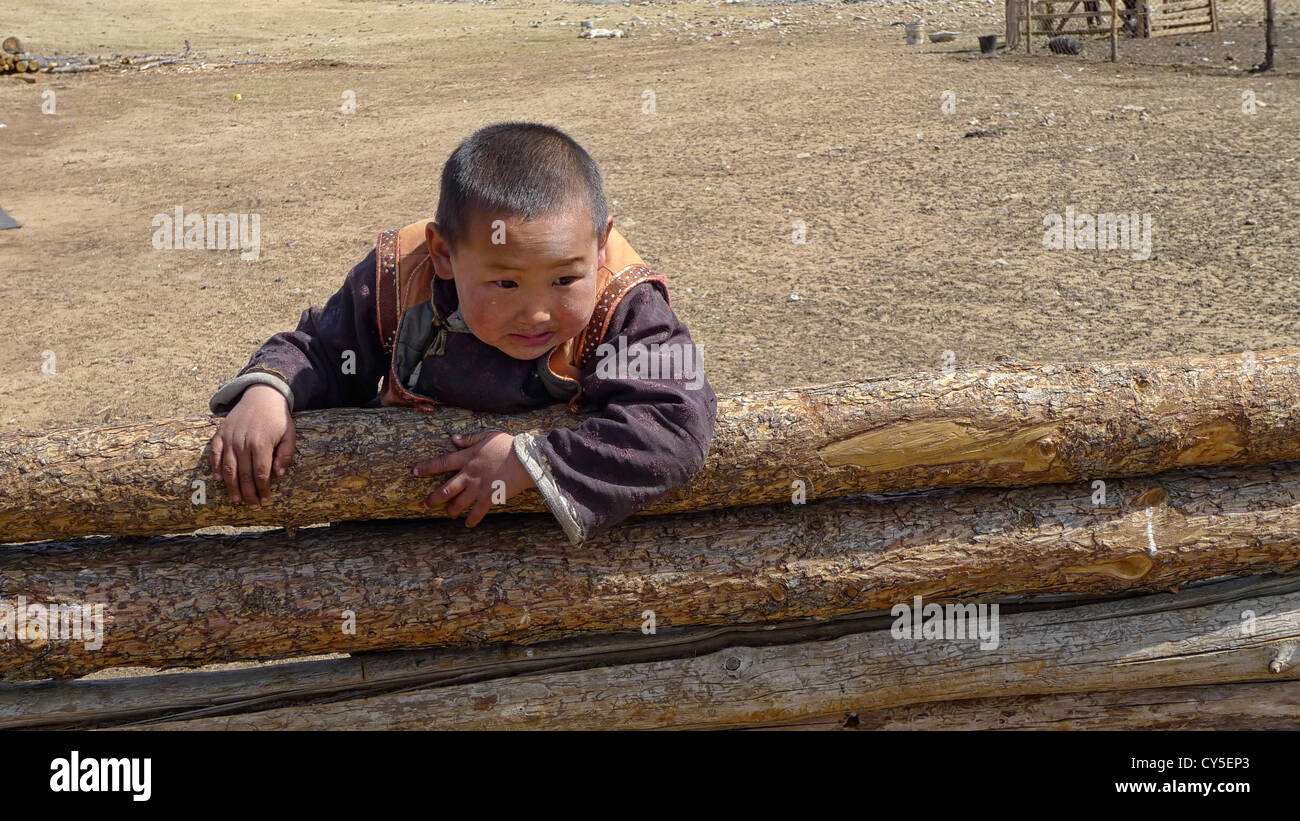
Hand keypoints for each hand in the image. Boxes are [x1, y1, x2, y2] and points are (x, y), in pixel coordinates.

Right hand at [209, 383, 295, 505]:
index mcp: (261, 444)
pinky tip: (219, 480)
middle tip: (252, 505)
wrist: (262, 395)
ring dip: (231, 486)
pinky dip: (215, 467)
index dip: (263, 489)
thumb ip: (285, 455)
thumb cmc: (277, 418)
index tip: (265, 500)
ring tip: (236, 499)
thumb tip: (279, 475)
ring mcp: (230, 438)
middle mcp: (243, 443)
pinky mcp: (220, 434)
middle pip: (244, 474)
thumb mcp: (289, 434)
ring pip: (228, 468)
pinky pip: (215, 453)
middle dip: (248, 493)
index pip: (261, 473)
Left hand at [413, 431, 535, 527]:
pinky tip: (468, 524)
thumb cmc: (508, 445)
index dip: (426, 468)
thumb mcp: (487, 436)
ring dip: (451, 510)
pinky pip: (477, 512)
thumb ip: (469, 438)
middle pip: (446, 489)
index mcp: (467, 458)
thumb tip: (454, 438)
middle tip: (426, 505)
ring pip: (459, 503)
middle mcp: (469, 475)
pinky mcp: (489, 497)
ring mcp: (478, 488)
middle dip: (434, 498)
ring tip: (448, 514)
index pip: (441, 463)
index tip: (414, 472)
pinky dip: (472, 519)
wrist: (525, 460)